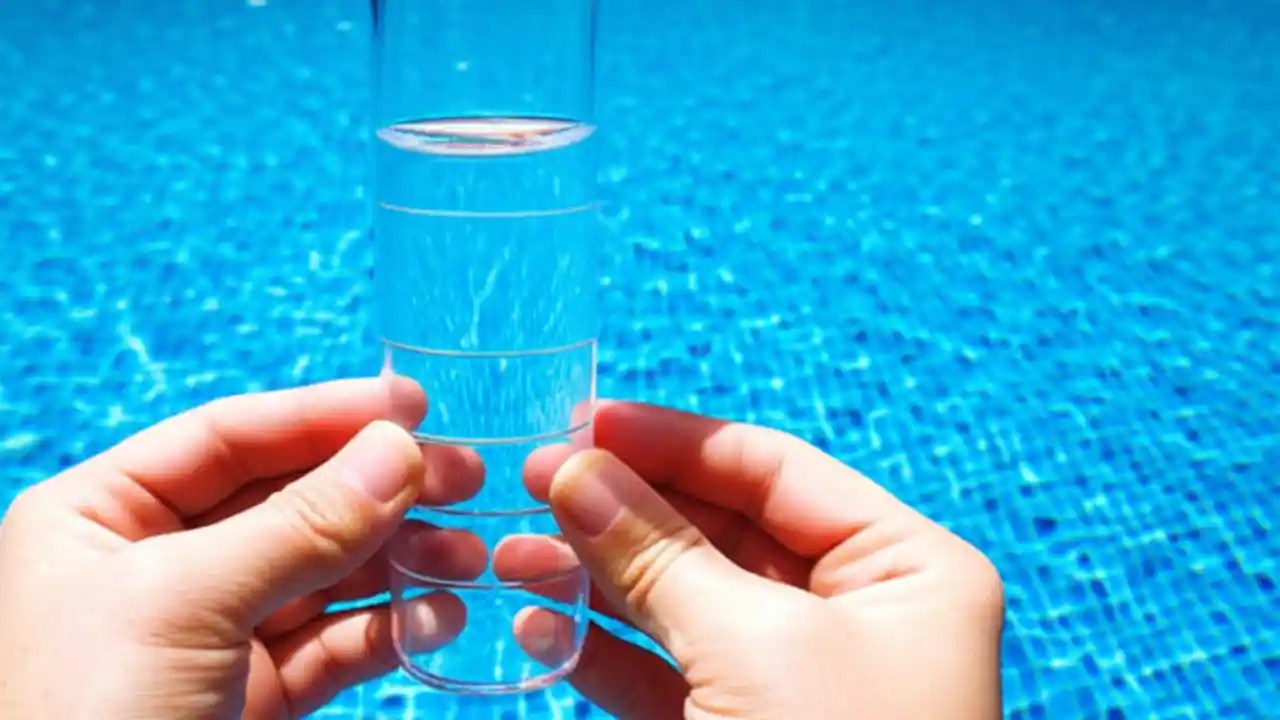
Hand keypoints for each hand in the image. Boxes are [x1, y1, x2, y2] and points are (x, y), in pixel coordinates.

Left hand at [0, 377, 480, 718]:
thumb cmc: (86, 718)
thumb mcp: (186, 602)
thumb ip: (300, 524)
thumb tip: (399, 449)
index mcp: (101, 516)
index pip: (229, 437)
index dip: (323, 415)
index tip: (413, 406)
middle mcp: (156, 565)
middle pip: (288, 499)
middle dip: (376, 490)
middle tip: (464, 477)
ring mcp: (208, 633)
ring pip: (322, 573)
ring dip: (399, 559)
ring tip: (467, 554)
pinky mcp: (249, 698)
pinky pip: (331, 645)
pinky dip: (387, 629)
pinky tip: (437, 616)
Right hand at [497, 403, 1004, 718]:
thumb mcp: (752, 647)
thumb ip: (659, 552)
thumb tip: (574, 471)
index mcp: (905, 568)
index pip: (773, 468)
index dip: (672, 440)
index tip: (581, 424)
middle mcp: (860, 615)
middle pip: (722, 528)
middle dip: (625, 506)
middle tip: (532, 480)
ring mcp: (800, 682)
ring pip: (686, 601)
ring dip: (599, 574)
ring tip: (511, 550)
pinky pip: (666, 675)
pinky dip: (602, 651)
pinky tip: (538, 625)